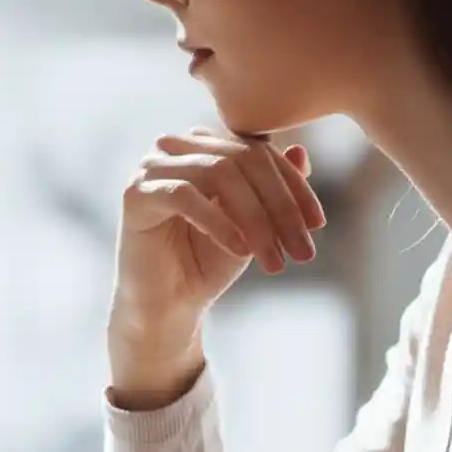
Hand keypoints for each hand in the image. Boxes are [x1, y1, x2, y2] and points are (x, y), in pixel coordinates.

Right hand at [105, 126, 324, 409]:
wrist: (167, 306)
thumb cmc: (208, 261)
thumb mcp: (254, 224)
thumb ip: (274, 187)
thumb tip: (301, 151)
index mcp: (203, 145)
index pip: (258, 150)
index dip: (293, 185)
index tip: (317, 225)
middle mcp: (174, 147)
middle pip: (242, 158)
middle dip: (280, 205)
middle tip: (302, 250)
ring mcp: (151, 167)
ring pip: (218, 173)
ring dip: (255, 218)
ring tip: (273, 258)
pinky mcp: (135, 193)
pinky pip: (184, 195)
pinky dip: (219, 223)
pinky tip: (241, 251)